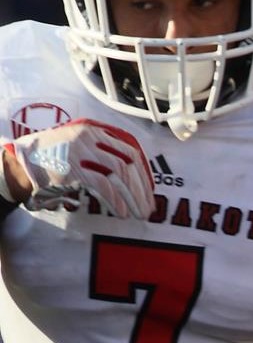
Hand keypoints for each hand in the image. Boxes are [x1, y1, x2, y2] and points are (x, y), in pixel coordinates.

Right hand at [6, 119, 155, 218]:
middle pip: (128, 161)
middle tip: (148, 205)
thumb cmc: (47, 161)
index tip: (149, 188)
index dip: (144, 170)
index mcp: (93, 129)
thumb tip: (132, 177)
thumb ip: (100, 153)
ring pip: (119, 174)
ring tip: (139, 213)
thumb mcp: (75, 146)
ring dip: (133, 197)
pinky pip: (103, 185)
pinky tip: (122, 212)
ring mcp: (80, 151)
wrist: (13, 166)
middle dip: (142, 186)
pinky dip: (116, 201)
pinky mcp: (71, 168)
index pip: (130, 147)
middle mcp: (89, 136)